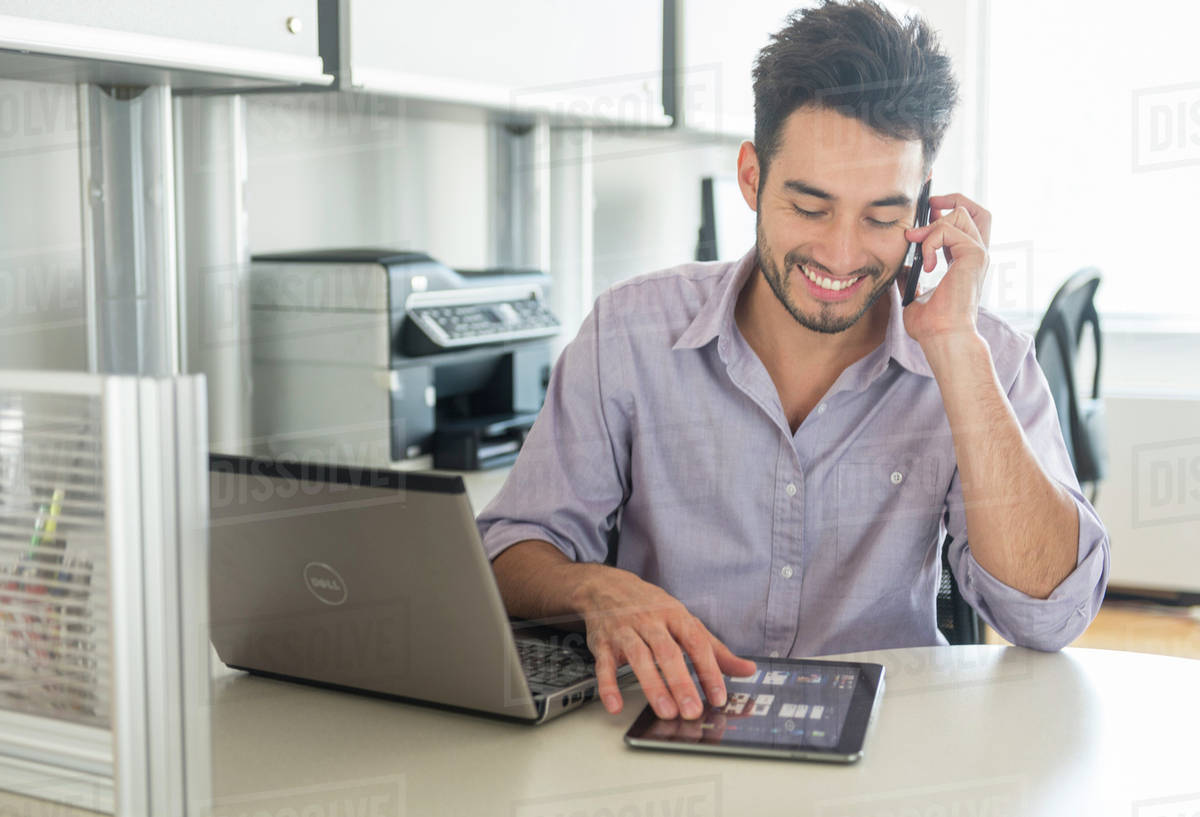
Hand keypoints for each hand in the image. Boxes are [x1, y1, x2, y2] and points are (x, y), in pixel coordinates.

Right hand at [575, 567, 756, 719]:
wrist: (607, 586)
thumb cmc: (651, 607)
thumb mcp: (685, 621)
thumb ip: (715, 649)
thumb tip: (747, 669)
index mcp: (675, 615)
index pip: (696, 643)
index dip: (708, 670)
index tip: (718, 696)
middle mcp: (650, 621)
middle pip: (667, 652)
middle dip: (681, 682)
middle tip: (692, 710)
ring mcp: (625, 631)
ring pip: (639, 657)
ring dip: (652, 685)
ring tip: (665, 711)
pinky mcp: (602, 642)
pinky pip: (604, 664)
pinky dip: (608, 685)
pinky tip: (616, 705)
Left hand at [901, 193, 991, 343]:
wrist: (942, 337)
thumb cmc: (931, 324)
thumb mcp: (913, 294)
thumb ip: (911, 276)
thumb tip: (900, 266)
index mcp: (963, 262)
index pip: (964, 225)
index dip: (946, 211)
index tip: (926, 209)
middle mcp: (975, 255)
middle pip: (977, 211)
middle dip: (952, 200)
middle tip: (929, 206)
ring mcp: (978, 254)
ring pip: (961, 213)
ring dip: (932, 224)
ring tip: (917, 244)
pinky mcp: (974, 255)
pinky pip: (948, 230)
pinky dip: (930, 241)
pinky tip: (926, 265)